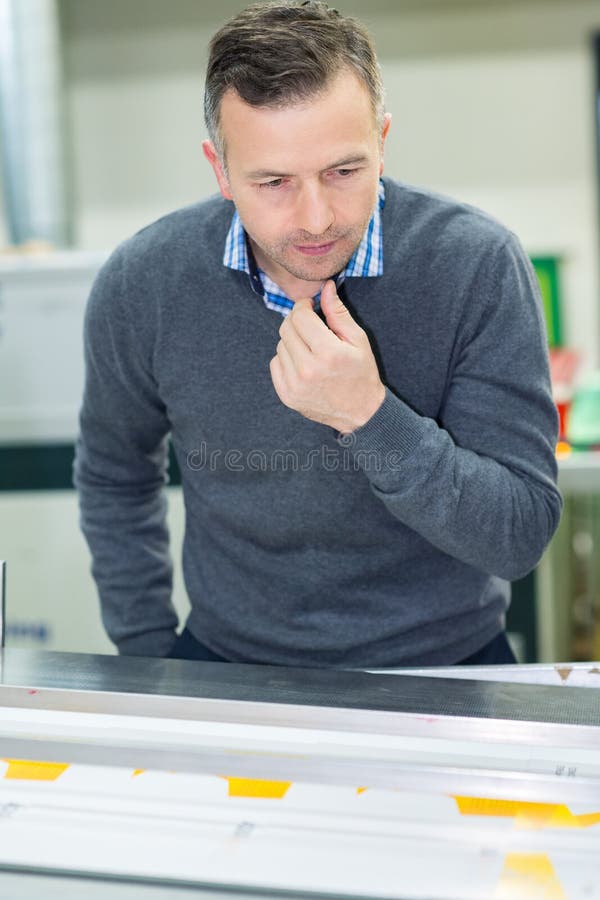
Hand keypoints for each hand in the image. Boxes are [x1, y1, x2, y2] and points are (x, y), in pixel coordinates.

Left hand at [269, 280, 385, 432]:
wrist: (361, 413)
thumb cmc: (361, 373)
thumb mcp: (358, 339)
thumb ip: (338, 312)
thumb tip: (325, 287)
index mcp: (328, 352)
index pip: (299, 316)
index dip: (303, 306)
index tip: (309, 306)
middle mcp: (308, 369)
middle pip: (286, 329)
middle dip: (296, 320)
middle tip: (310, 324)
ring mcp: (295, 385)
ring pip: (280, 345)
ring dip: (292, 341)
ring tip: (310, 348)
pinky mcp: (286, 395)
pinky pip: (275, 364)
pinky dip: (286, 359)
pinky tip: (303, 363)